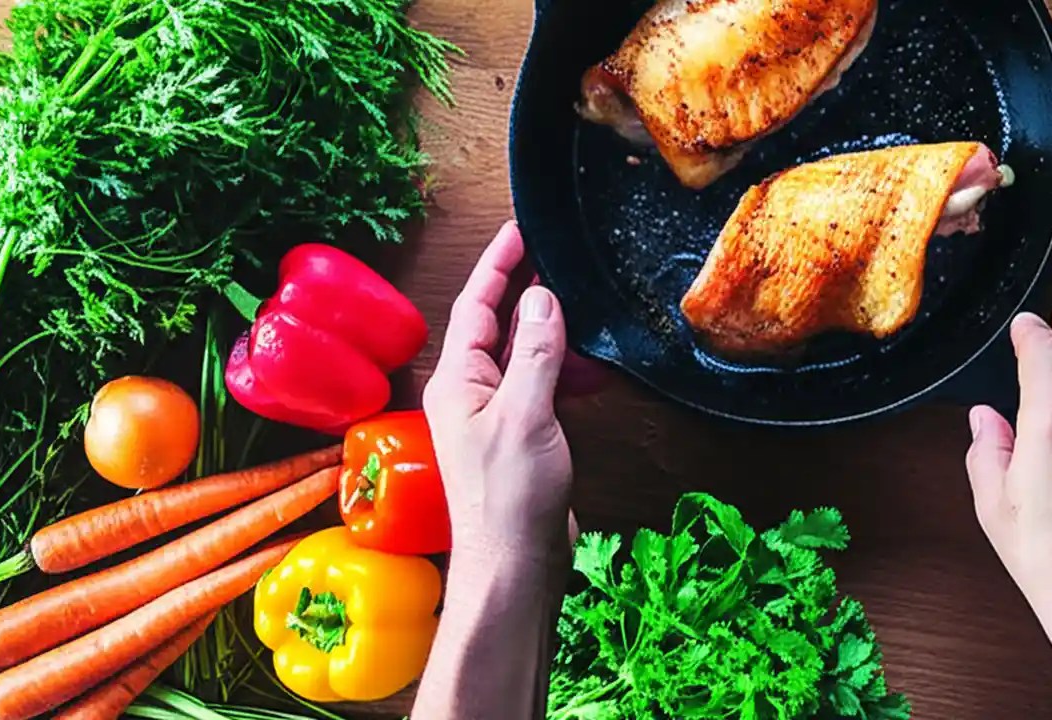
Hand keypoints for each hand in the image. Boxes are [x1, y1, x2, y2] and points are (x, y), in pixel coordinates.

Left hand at [423, 221, 573, 560]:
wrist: (516, 564)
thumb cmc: (509, 497)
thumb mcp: (525, 416)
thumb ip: (535, 354)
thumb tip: (542, 299)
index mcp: (458, 379)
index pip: (476, 305)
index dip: (498, 264)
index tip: (521, 230)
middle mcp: (471, 391)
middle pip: (501, 326)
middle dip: (531, 295)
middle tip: (563, 262)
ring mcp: (496, 414)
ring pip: (526, 356)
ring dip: (556, 337)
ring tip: (588, 319)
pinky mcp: (522, 436)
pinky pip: (543, 387)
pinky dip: (567, 373)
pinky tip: (593, 371)